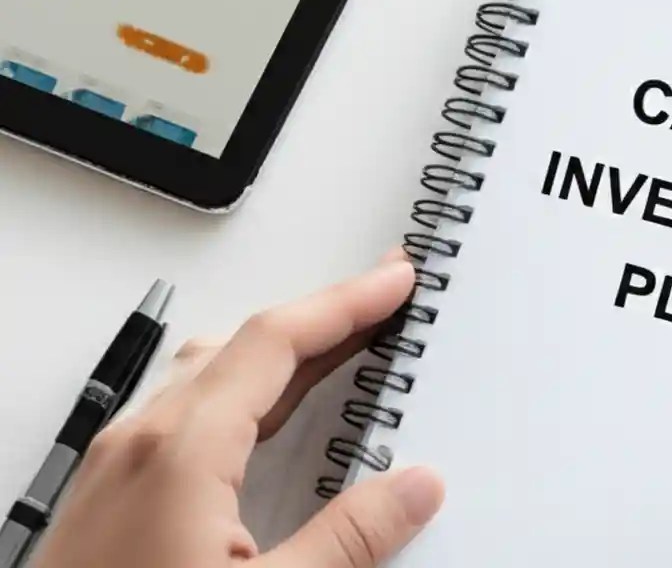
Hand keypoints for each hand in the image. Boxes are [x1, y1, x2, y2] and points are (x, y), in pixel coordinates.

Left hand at [32, 257, 444, 567]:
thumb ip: (350, 539)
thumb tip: (415, 488)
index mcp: (181, 451)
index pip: (277, 342)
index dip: (346, 302)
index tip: (393, 280)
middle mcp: (140, 445)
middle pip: (246, 348)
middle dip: (322, 317)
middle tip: (381, 302)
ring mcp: (117, 470)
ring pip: (213, 378)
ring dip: (283, 354)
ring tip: (341, 350)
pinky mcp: (110, 500)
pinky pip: (187, 415)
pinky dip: (248, 393)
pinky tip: (269, 419)